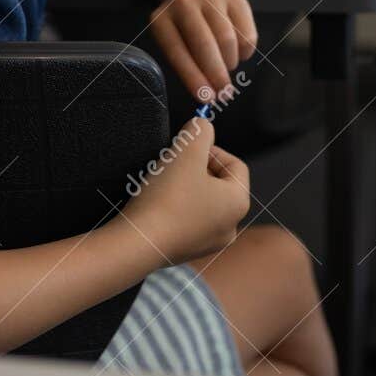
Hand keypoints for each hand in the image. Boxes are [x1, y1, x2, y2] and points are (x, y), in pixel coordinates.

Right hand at [120, 118, 250, 263]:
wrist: (137, 243)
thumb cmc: (166, 199)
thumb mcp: (186, 152)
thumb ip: (199, 130)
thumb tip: (202, 124)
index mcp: (238, 203)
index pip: (235, 164)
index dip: (211, 149)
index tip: (187, 149)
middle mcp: (230, 226)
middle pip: (219, 183)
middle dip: (196, 168)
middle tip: (173, 163)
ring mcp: (209, 242)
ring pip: (201, 201)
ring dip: (184, 186)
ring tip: (163, 182)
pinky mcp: (186, 250)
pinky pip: (187, 220)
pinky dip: (175, 207)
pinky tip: (157, 203)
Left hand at [149, 0, 257, 101]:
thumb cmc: (182, 25)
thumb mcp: (173, 40)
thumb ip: (187, 65)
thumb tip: (210, 93)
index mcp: (162, 19)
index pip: (177, 52)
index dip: (193, 78)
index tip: (205, 98)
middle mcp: (185, 4)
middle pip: (207, 45)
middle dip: (217, 76)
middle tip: (224, 95)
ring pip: (229, 41)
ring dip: (230, 63)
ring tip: (225, 67)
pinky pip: (247, 36)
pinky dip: (244, 52)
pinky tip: (235, 51)